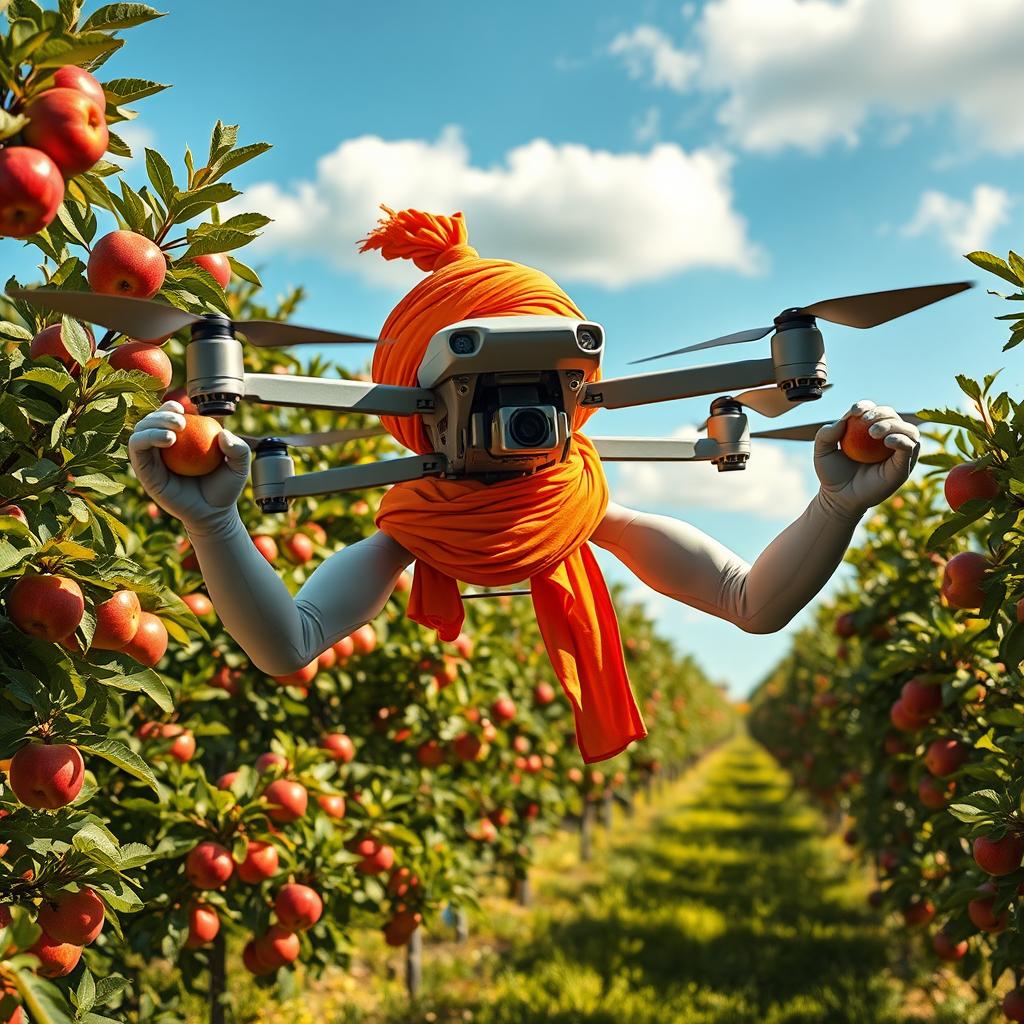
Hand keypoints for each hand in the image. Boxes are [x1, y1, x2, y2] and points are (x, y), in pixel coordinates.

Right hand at [128, 400, 250, 533]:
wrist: (214, 514)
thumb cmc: (224, 488)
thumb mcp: (239, 466)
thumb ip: (239, 449)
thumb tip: (224, 434)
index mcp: (180, 441)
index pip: (167, 417)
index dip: (169, 408)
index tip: (183, 409)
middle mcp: (162, 448)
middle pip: (150, 420)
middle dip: (161, 414)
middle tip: (181, 422)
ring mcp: (152, 460)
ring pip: (140, 431)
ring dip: (153, 424)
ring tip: (175, 433)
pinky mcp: (145, 472)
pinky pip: (137, 450)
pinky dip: (147, 438)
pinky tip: (168, 440)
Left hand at [813, 400, 919, 517]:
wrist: (838, 498)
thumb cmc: (832, 473)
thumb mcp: (822, 451)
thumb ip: (826, 434)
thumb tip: (844, 420)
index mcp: (869, 429)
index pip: (873, 410)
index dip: (866, 406)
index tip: (854, 411)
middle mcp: (887, 438)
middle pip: (892, 416)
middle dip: (880, 413)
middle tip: (865, 421)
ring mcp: (898, 452)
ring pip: (907, 429)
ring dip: (892, 425)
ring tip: (873, 432)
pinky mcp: (904, 466)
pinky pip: (911, 446)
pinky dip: (901, 439)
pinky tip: (887, 441)